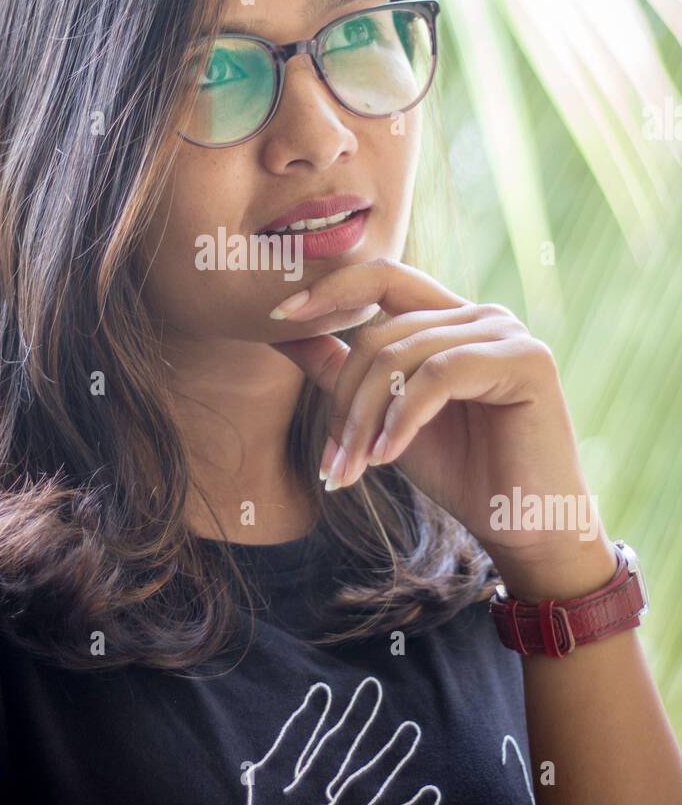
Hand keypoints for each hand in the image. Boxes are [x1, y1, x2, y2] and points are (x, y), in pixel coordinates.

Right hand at [222, 675, 440, 804]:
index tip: (324, 688)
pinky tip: (431, 792)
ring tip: (412, 728)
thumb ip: (267, 775)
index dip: (308, 717)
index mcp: (275, 798)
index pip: (293, 747)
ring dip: (392, 756)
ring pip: (366, 787)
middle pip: (334, 756)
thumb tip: (279, 736)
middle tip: (373, 686)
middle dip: (355, 720)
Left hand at [269, 257, 612, 577]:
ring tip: (351, 471)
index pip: (383, 277)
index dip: (331, 288)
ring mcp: (507, 333)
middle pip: (381, 333)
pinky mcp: (526, 360)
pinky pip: (439, 375)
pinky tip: (387, 457)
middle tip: (329, 464)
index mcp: (450, 318)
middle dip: (344, 402)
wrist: (525, 526)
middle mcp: (481, 315)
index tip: (277, 314)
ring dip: (365, 420)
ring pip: (404, 356)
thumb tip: (284, 331)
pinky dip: (402, 419)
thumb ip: (341, 370)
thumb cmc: (461, 471)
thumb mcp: (384, 416)